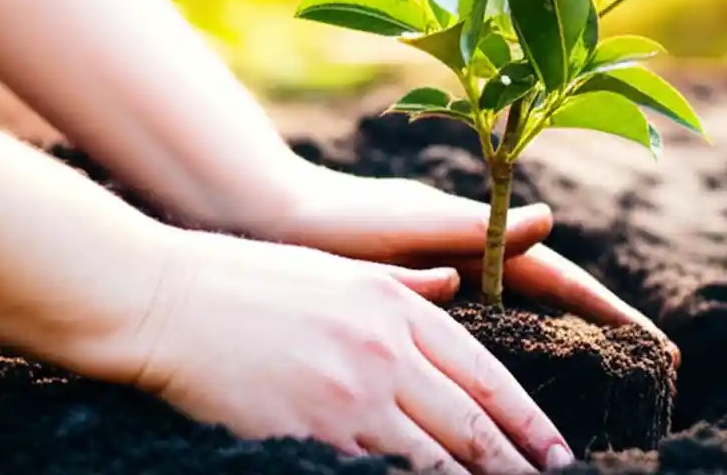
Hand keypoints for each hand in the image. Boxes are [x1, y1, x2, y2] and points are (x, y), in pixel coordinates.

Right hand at [127, 230, 573, 473]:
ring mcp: (349, 395)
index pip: (484, 376)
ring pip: (433, 458)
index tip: (556, 452)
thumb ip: (402, 289)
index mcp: (398, 307)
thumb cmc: (253, 282)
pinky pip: (375, 473)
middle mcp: (385, 351)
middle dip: (516, 464)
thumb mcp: (340, 271)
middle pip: (470, 423)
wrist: (171, 301)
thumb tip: (451, 286)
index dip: (527, 420)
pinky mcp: (310, 433)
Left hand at [240, 164, 677, 363]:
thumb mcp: (409, 221)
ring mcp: (442, 278)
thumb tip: (547, 223)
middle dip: (598, 330)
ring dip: (559, 344)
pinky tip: (518, 385)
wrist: (267, 217)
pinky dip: (506, 354)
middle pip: (549, 300)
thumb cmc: (337, 218)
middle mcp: (466, 257)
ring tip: (602, 382)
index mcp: (473, 236)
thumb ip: (473, 228)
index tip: (650, 340)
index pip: (557, 278)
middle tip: (647, 368)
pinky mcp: (413, 300)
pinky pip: (476, 333)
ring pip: (518, 319)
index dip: (605, 309)